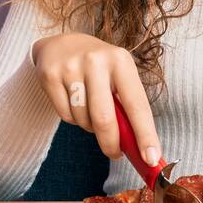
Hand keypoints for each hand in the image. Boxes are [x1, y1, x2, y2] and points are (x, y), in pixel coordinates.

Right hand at [30, 33, 162, 166]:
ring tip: (89, 110)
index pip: (136, 105)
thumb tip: (139, 147)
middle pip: (104, 118)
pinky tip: (73, 102)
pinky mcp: (50, 75)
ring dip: (89, 127)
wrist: (63, 44)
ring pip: (82, 119)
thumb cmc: (100, 68)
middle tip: (115, 153)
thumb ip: (127, 107)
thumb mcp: (118, 77)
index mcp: (121, 61)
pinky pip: (64, 115)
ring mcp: (71, 67)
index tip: (152, 159)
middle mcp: (96, 61)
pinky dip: (72, 119)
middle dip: (111, 143)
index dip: (145, 134)